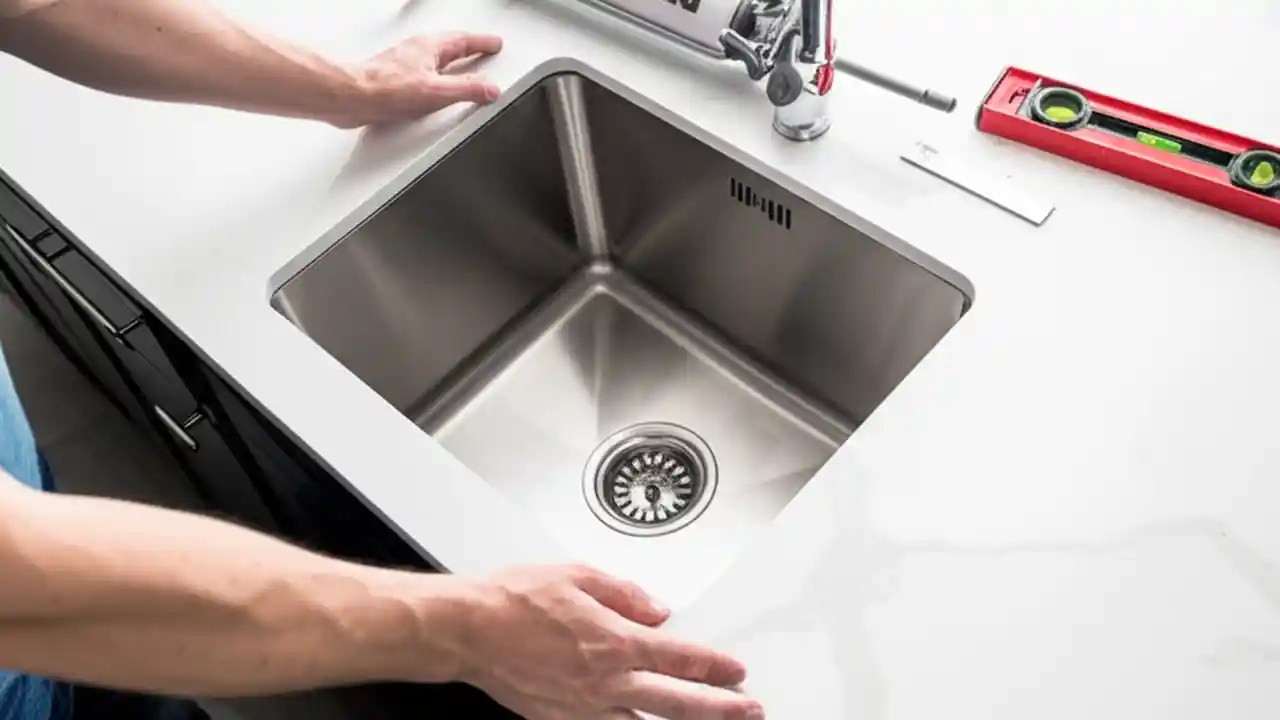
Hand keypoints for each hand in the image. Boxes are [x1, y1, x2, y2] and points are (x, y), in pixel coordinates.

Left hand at [331, 32, 503, 127]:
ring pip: (436, 59)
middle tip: (483, 50)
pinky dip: (437, 78)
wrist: (352, 97)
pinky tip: (434, 90)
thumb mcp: (436, 91)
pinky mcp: (395, 80)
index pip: (464, 40)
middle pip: (450, 46)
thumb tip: (490, 88)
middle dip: (469, 48)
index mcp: (429, 47)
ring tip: (463, 69)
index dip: (482, 43)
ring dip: (452, 62)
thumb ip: (467, 89)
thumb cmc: (385, 89)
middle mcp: (416, 51)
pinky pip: (425, 74)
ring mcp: (404, 64)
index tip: (494, 44)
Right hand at [454, 565, 762, 719]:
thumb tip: (658, 609)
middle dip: (719, 708)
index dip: (715, 666)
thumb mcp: (579, 575)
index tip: (736, 670)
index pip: (681, 657)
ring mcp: (584, 706)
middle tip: (747, 710)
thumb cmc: (513, 600)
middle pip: (677, 702)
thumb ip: (625, 593)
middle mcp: (605, 681)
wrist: (468, 630)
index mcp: (615, 641)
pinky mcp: (561, 719)